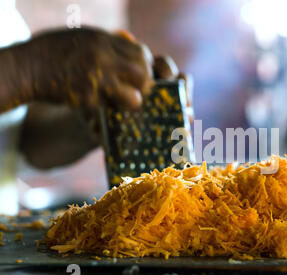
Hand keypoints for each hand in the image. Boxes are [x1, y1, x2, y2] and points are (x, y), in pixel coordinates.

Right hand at [17, 27, 152, 112]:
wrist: (26, 68)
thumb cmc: (54, 52)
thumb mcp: (83, 37)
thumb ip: (108, 42)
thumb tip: (132, 42)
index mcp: (102, 40)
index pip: (140, 53)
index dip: (144, 65)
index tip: (140, 72)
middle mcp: (101, 57)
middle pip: (142, 74)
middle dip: (144, 84)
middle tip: (138, 90)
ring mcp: (94, 79)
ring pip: (134, 97)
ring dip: (131, 101)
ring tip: (123, 101)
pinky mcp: (86, 99)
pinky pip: (110, 109)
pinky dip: (110, 110)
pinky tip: (102, 106)